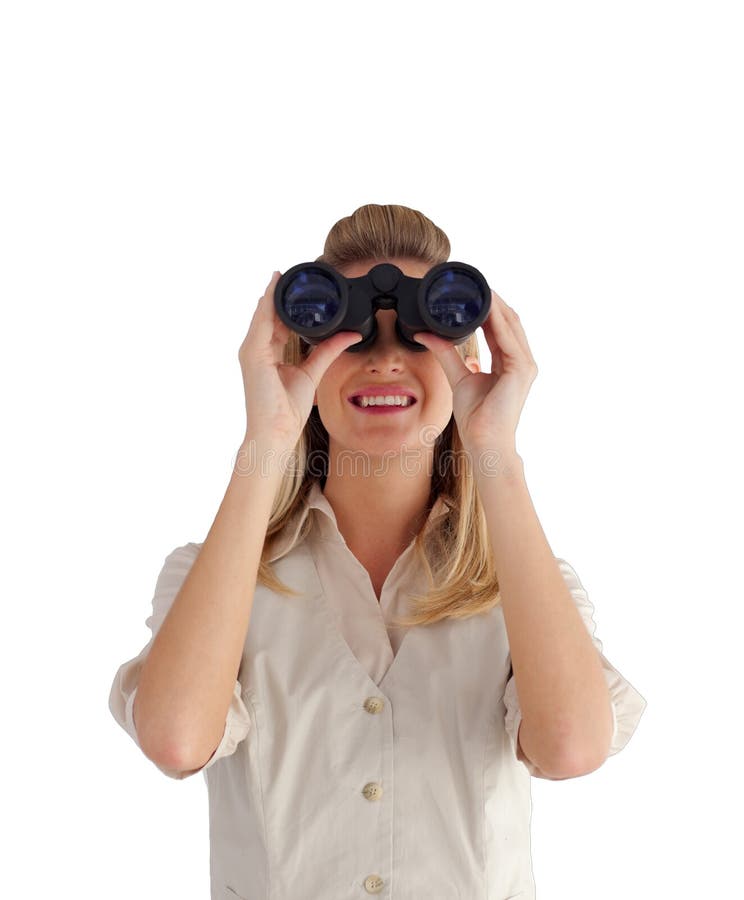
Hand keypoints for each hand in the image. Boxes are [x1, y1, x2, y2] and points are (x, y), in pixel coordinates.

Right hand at [238, 272, 361, 447]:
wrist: (275, 431)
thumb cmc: (287, 410)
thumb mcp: (312, 372)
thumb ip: (327, 351)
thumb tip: (349, 334)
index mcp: (267, 353)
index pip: (275, 322)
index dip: (285, 305)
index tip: (299, 288)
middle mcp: (256, 349)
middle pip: (267, 315)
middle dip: (277, 295)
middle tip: (290, 274)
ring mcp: (251, 352)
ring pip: (261, 315)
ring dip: (271, 294)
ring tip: (281, 275)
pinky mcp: (252, 355)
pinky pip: (260, 323)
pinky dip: (267, 306)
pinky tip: (273, 291)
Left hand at [413, 289, 537, 450]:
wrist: (484, 441)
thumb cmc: (477, 417)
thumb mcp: (458, 377)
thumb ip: (446, 354)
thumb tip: (427, 335)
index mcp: (510, 362)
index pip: (501, 328)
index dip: (489, 308)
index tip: (473, 292)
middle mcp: (521, 361)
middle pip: (509, 321)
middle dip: (494, 301)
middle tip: (476, 282)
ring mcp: (524, 365)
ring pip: (511, 324)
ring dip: (496, 304)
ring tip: (480, 287)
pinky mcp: (521, 369)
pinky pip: (508, 337)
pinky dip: (497, 319)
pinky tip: (486, 306)